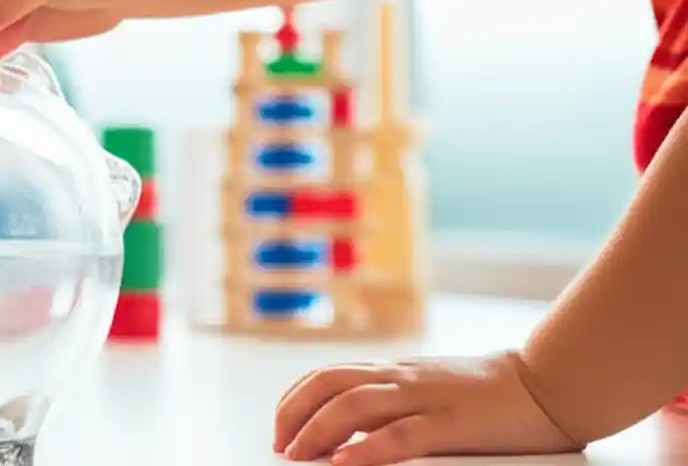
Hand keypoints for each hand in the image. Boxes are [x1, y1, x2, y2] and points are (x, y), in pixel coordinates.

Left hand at [273, 351, 580, 464]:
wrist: (548, 382)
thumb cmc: (491, 393)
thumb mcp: (432, 389)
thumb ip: (396, 400)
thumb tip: (353, 430)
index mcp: (396, 370)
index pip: (329, 374)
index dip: (295, 397)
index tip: (280, 424)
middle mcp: (402, 378)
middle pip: (329, 383)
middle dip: (294, 412)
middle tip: (280, 445)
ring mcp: (425, 398)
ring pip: (353, 404)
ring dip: (316, 430)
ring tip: (297, 455)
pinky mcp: (450, 424)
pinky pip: (399, 435)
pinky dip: (366, 449)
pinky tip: (344, 463)